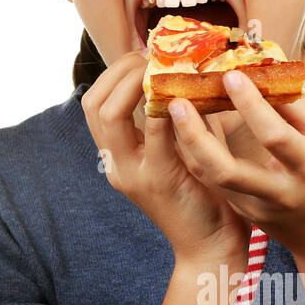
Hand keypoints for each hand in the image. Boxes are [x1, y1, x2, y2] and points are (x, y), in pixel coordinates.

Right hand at [81, 51, 250, 267]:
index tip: (144, 56)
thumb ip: (180, 117)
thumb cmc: (204, 197)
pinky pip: (155, 131)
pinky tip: (185, 91)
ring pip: (110, 114)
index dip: (114, 74)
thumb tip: (193, 70)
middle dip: (120, 71)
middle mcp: (115, 164)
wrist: (211, 249)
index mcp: (117, 156)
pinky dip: (167, 105)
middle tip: (151, 57)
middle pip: (94, 103)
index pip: (95, 104)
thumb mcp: (184, 151)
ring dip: (136, 82)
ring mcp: (131, 173)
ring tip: (163, 69)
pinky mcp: (157, 180)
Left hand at [165, 70, 304, 261]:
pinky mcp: (245, 213)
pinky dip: (197, 154)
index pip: (274, 136)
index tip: (230, 75)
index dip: (251, 105)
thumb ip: (298, 108)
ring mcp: (258, 208)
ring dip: (188, 142)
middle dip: (197, 135)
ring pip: (212, 178)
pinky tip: (184, 129)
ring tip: (173, 109)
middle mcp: (279, 192)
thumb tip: (265, 73)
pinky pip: (213, 181)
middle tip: (177, 101)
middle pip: (227, 170)